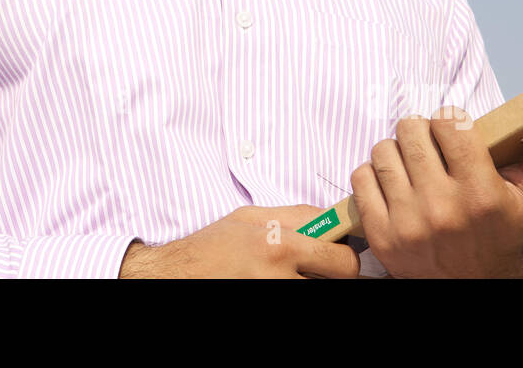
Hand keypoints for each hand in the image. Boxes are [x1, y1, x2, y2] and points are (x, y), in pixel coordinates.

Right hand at [118, 204, 360, 277]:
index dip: (345, 257)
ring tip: (288, 275)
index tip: (338, 255)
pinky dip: (292, 290)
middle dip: (333, 275)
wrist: (177, 274)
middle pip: (340, 282)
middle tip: (315, 269)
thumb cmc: (213, 245)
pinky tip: (274, 282)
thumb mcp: (251, 218)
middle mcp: (280, 275)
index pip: (344, 260)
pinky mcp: (265, 304)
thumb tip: (330, 221)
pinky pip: (297, 295)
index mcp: (281, 245)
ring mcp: (273, 293)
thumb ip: (295, 217)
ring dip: (309, 283)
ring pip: (317, 291)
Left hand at [350, 106, 522, 277]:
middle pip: (411, 130)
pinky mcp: (382, 236)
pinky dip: (373, 176)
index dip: (449, 122)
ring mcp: (408, 223)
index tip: (453, 133)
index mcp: (481, 194)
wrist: (473, 288)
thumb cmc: (500, 236)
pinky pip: (361, 178)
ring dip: (396, 152)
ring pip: (383, 150)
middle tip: (431, 147)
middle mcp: (442, 208)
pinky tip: (394, 185)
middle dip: (421, 133)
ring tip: (413, 167)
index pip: (449, 124)